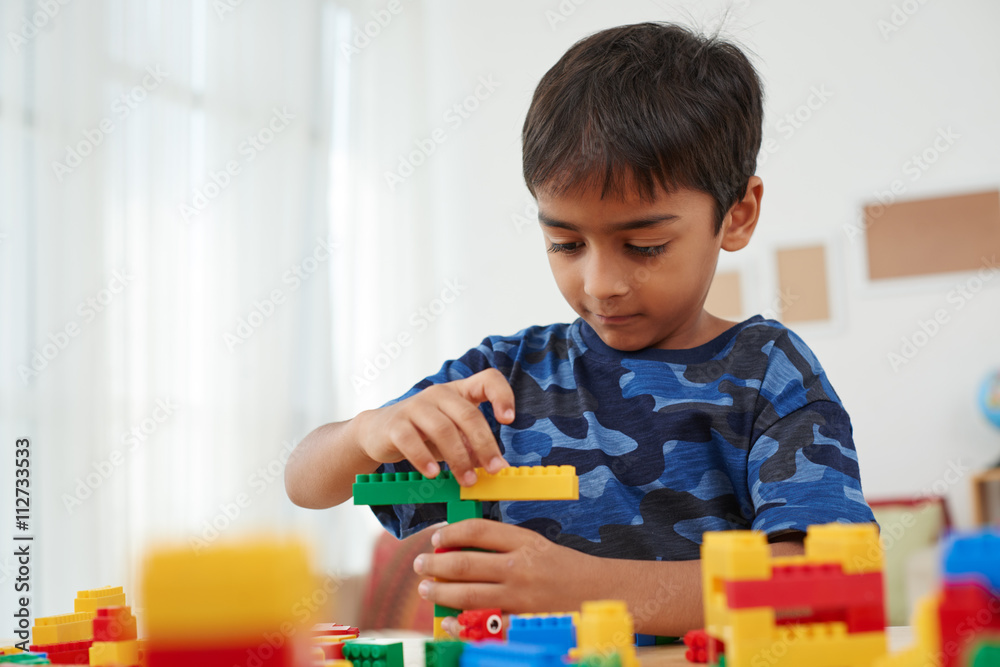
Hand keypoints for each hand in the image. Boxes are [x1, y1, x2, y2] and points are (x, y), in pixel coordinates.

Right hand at [359, 369, 514, 485]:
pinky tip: (433, 473)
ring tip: (466, 479)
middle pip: (468, 414)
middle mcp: (438, 393)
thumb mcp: (453, 437)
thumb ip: (473, 447)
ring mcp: (415, 406)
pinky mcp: (395, 424)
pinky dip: (425, 459)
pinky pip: (412, 441)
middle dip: (484, 445)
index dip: (502, 395)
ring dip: (459, 458)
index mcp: (459, 392)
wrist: (377, 432)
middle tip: (494, 469)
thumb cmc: (422, 433)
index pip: (487, 380)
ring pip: (443, 429)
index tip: (508, 420)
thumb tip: (497, 466)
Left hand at [412, 520, 595, 618]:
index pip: (478, 531)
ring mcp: (519, 598)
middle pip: (464, 563)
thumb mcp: (537, 545)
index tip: (436, 537)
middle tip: (420, 564)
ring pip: (466, 594)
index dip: (451, 533)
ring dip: (440, 591)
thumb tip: (461, 546)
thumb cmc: (565, 568)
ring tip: (425, 588)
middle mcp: (519, 568)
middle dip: (435, 564)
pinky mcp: (520, 622)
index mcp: (524, 542)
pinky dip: (460, 623)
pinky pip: (482, 624)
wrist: (601, 593)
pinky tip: (448, 619)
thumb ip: (504, 545)